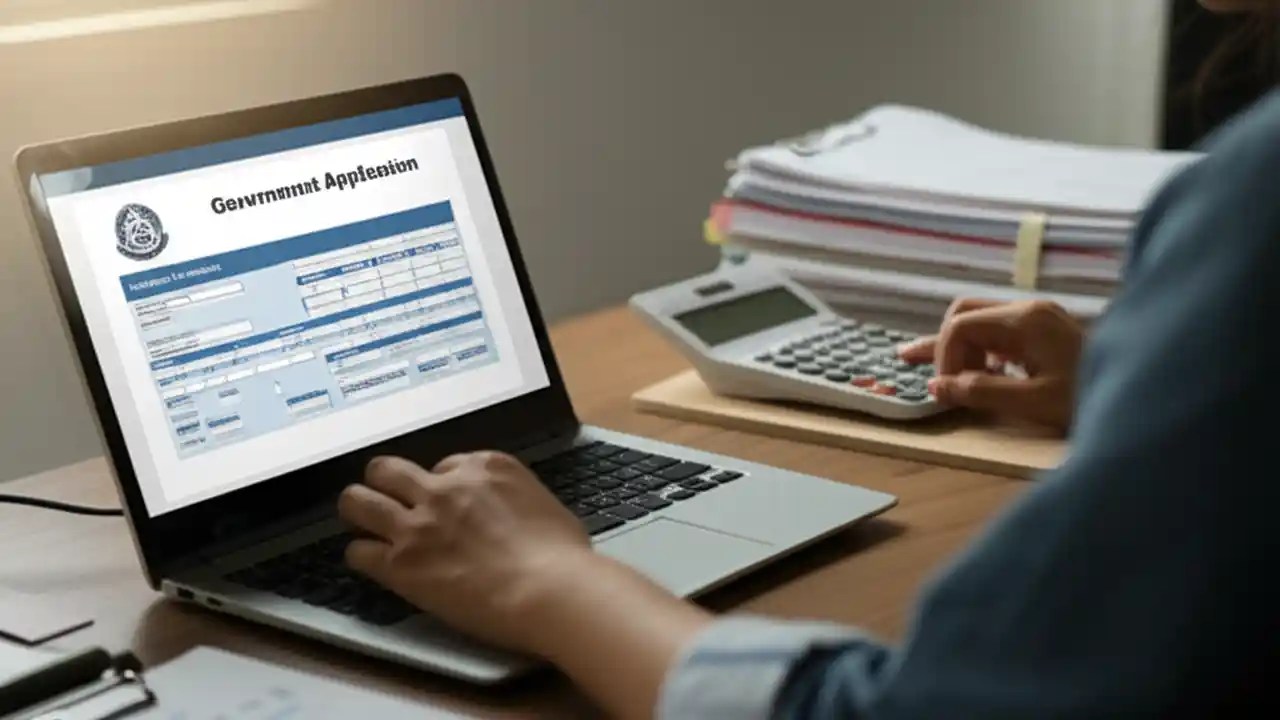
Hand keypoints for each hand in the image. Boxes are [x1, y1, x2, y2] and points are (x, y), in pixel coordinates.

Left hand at [339, 452, 711, 719]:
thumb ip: (514, 498)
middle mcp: (445, 487)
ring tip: (360, 521)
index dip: (441, 484)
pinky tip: (372, 564)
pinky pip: (359, 552)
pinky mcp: (401, 563)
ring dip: (357, 510)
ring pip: (358, 501)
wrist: (551, 589)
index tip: (443, 502)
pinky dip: (362, 557)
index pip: (444, 464)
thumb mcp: (543, 502)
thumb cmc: (563, 556)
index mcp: (484, 466)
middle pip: (388, 469)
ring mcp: (418, 524)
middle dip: (384, 482)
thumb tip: (511, 513)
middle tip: (385, 498)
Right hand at [898, 298, 1083, 431]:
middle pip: (966, 313)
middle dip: (946, 346)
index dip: (945, 358)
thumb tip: (937, 386)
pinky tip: (979, 375)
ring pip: (980, 321)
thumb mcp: (1034, 402)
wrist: (1145, 395)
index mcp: (1025, 321)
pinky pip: (1000, 332)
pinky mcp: (1046, 330)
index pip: (961, 325)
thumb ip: (982, 392)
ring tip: (945, 377)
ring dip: (962, 349)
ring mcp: (1039, 317)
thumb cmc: (1090, 398)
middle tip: (933, 377)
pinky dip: (982, 351)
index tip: (946, 391)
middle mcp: (1029, 310)